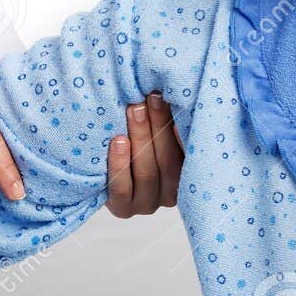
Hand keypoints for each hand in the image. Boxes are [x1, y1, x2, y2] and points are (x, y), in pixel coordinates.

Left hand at [106, 92, 183, 216]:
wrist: (103, 162)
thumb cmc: (140, 136)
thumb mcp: (161, 128)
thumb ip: (172, 117)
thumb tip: (179, 87)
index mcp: (189, 175)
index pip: (192, 154)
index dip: (182, 128)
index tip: (176, 99)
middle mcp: (172, 193)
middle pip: (168, 162)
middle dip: (158, 127)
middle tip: (149, 98)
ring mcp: (148, 204)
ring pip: (147, 174)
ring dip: (140, 139)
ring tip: (132, 111)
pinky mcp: (123, 209)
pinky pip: (122, 190)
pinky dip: (119, 164)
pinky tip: (117, 141)